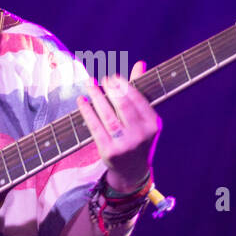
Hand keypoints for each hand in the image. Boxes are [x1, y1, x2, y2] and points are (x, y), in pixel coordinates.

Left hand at [75, 60, 161, 190]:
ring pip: (107, 115)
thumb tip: (140, 63)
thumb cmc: (138, 138)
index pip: (138, 100)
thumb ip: (140, 91)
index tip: (114, 77)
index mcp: (153, 125)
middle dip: (111, 89)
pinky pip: (95, 127)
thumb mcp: (145, 118)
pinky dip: (87, 111)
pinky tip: (82, 101)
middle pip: (123, 106)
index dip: (125, 85)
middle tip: (102, 79)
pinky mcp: (108, 151)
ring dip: (96, 96)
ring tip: (89, 84)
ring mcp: (125, 145)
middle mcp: (141, 135)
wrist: (132, 172)